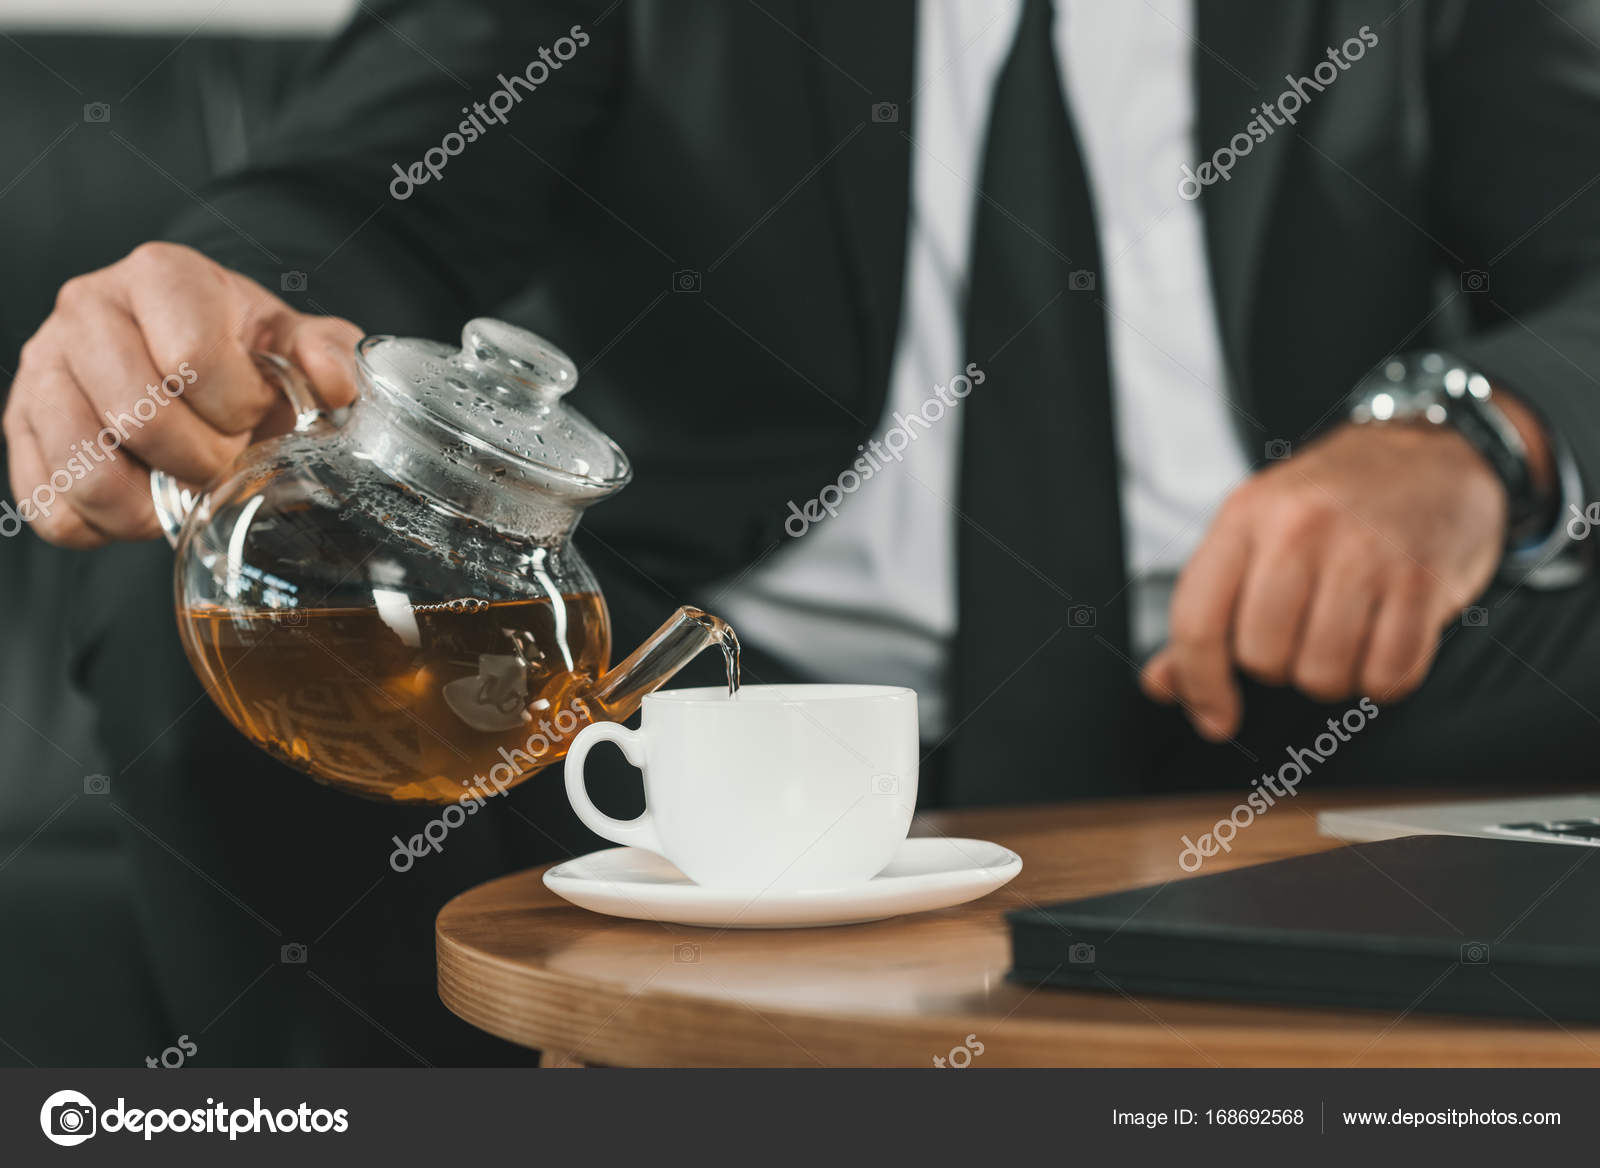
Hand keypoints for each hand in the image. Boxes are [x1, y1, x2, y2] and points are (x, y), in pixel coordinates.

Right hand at [4, 242, 362, 546]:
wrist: (195, 372)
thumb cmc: (246, 355)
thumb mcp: (298, 345)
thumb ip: (330, 354)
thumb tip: (332, 380)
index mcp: (161, 275)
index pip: (193, 361)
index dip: (235, 409)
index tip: (251, 413)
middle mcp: (87, 308)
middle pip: (138, 418)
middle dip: (199, 460)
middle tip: (221, 457)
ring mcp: (42, 368)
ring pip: (86, 469)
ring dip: (150, 503)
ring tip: (179, 483)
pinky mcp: (18, 426)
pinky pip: (49, 506)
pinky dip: (104, 526)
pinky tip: (140, 499)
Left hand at [1140, 420, 1512, 739]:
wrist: (1430, 453)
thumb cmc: (1331, 502)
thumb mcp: (1254, 533)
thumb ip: (1207, 610)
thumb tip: (1162, 683)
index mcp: (1243, 517)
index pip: (1197, 622)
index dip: (1199, 685)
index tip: (1214, 717)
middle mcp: (1299, 528)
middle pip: (1262, 657)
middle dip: (1279, 667)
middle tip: (1301, 633)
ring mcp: (1364, 552)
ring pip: (1323, 674)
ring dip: (1333, 675)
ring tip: (1345, 633)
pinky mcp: (1423, 578)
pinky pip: (1389, 675)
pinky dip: (1384, 678)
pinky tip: (1384, 638)